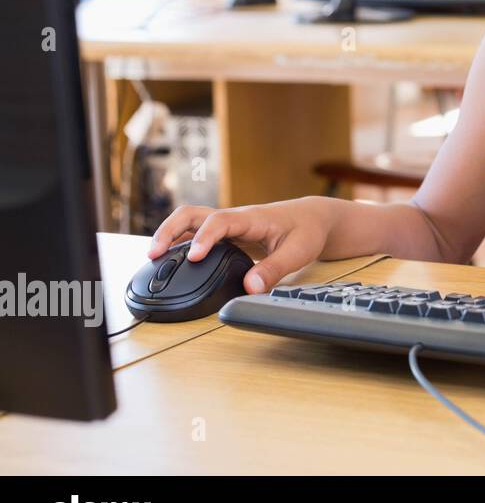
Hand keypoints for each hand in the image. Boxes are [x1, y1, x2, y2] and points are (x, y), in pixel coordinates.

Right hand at [148, 198, 334, 294]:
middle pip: (193, 214)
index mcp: (252, 218)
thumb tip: (250, 288)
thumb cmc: (307, 231)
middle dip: (170, 230)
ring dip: (170, 235)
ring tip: (153, 259)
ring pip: (191, 222)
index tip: (194, 257)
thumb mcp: (299, 251)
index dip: (205, 237)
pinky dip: (180, 243)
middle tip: (155, 254)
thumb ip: (275, 269)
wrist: (313, 219)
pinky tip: (171, 261)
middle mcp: (235, 218)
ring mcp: (229, 226)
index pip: (221, 221)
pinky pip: (197, 234)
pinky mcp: (227, 235)